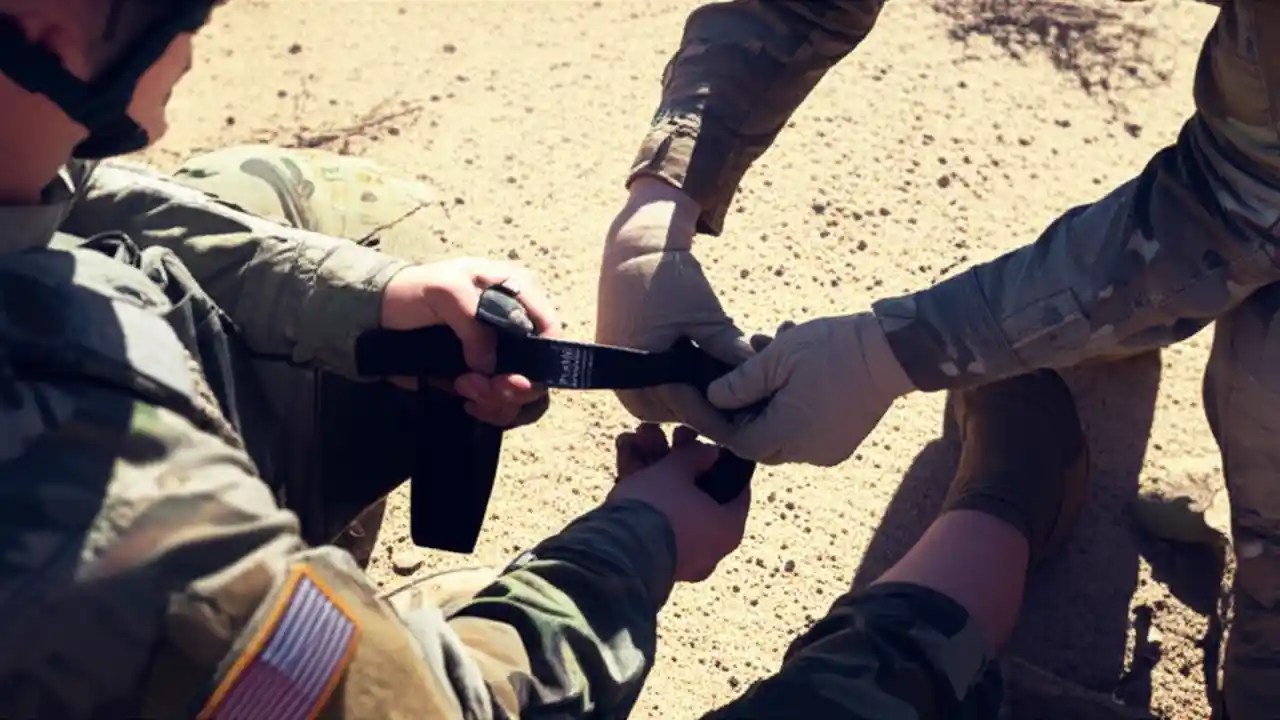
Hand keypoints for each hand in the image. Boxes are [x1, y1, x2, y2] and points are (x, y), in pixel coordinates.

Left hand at [380, 257, 559, 427]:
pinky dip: (491, 411)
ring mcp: (503, 355)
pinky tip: (466, 401)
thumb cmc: (414, 292)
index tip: (512, 378)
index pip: (549, 329)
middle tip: (482, 388)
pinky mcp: (487, 379)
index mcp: (518, 292)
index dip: (541, 358)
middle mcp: (518, 325)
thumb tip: (490, 365)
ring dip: (498, 401)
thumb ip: (473, 323)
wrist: (380, 317)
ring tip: (464, 389)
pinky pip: (506, 406)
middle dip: (514, 387)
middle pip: (541, 369)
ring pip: (525, 394)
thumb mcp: (445, 291)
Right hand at [596, 178, 752, 442]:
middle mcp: (624, 384)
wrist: (636, 252)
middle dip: (708, 406)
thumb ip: (728, 347)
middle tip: (745, 405)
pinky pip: (659, 388)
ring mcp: (621, 379)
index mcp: (637, 373)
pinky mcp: (626, 370)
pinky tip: (710, 377)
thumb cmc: (669, 280)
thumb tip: (761, 375)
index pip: (683, 407)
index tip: (747, 409)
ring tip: (731, 390)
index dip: (717, 410)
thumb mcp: (703, 316)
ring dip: (695, 396)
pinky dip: (682, 384)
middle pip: (675, 411)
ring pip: (668, 402)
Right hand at [608, 424, 750, 582]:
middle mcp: (708, 547)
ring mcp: (678, 554)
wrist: (617, 550)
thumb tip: (710, 451)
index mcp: (728, 530)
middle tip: (669, 435)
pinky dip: (639, 487)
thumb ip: (695, 456)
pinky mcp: (649, 555)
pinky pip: (651, 516)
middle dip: (677, 459)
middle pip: (696, 493)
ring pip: (669, 501)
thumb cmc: (660, 508)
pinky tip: (625, 451)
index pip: (736, 491)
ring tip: (639, 435)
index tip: (709, 443)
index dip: (722, 461)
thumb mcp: (677, 470)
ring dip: (653, 466)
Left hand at [707, 312, 915, 465]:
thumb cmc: (832, 350)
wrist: (891, 351)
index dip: (723, 421)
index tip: (713, 396)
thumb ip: (739, 384)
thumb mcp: (775, 359)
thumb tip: (714, 398)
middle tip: (744, 372)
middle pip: (762, 440)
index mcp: (787, 435)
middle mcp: (808, 452)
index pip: (739, 442)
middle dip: (750, 407)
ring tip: (774, 351)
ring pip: (785, 430)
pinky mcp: (843, 439)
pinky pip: (809, 428)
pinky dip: (796, 404)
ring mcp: (829, 449)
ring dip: (774, 398)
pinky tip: (795, 368)